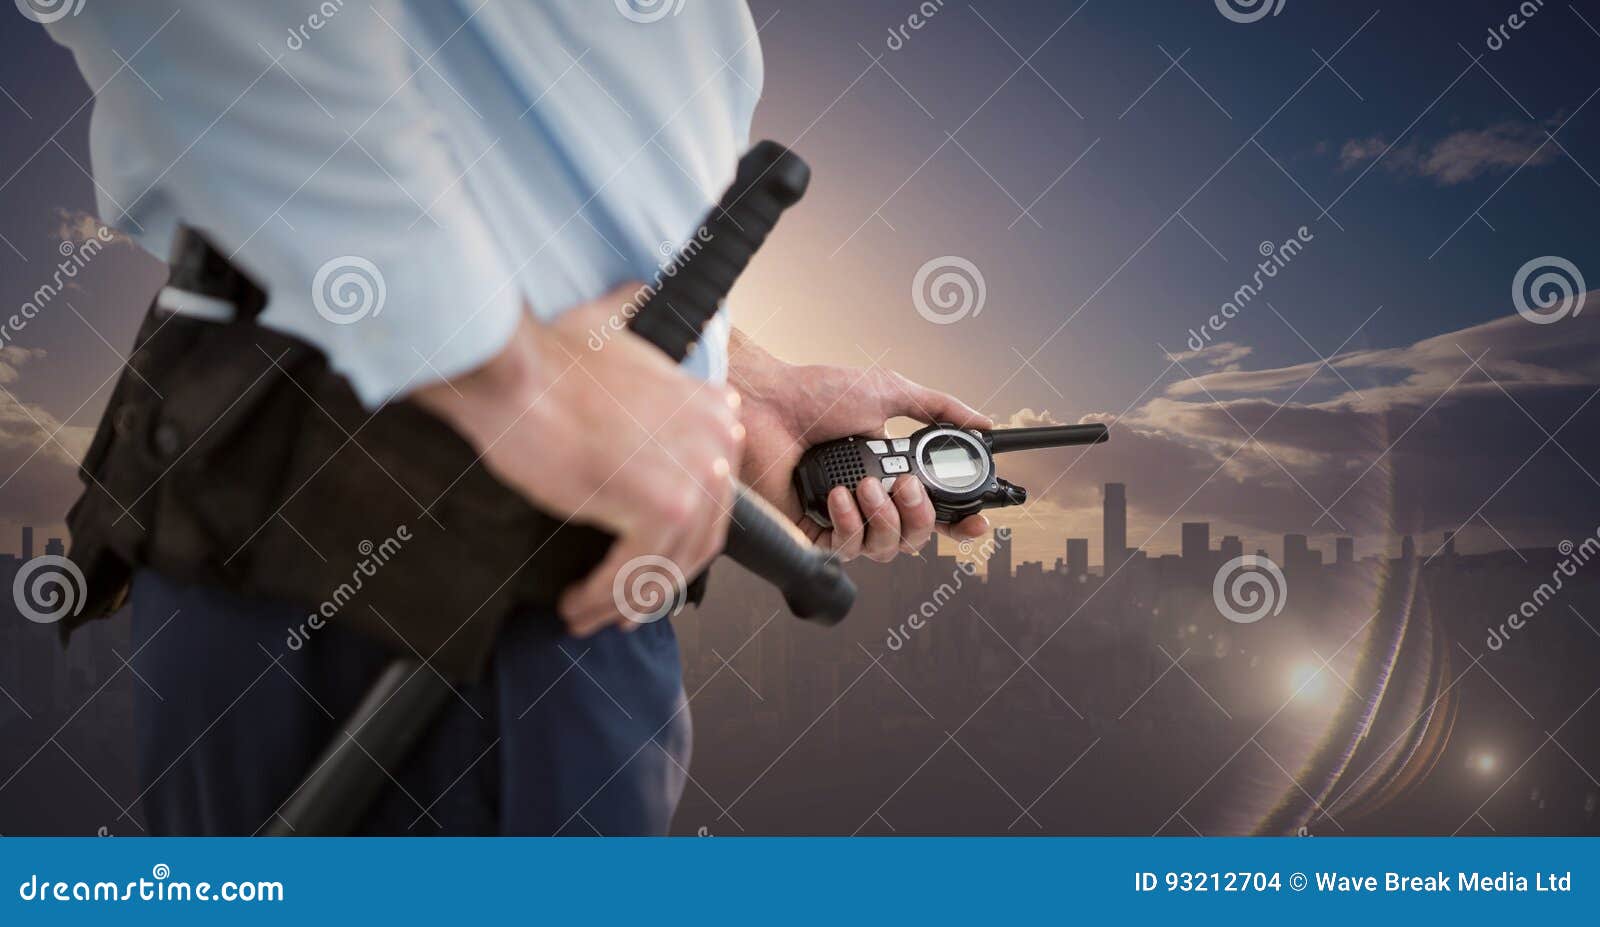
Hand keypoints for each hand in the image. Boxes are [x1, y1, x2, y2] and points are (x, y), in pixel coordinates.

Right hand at [413, 285, 743, 636]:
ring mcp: (695, 476)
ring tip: (588, 614)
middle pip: (697, 539)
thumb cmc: (546, 358)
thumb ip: (634, 323)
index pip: (711, 497)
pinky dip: (603, 599)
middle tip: (615, 603)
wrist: (513, 371)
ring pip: (668, 566)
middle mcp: (719, 441)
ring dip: (623, 601)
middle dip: (653, 581)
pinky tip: (576, 605)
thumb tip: (633, 291)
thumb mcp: (613, 331)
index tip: (640, 563)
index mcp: (714, 408)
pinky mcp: (662, 507)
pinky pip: (636, 574)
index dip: (676, 541)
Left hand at [730, 332, 992, 561]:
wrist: (767, 403)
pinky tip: (837, 497)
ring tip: (866, 485)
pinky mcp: (812, 533)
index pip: (933, 509)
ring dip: (885, 518)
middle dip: (921, 516)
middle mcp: (869, 500)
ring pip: (886, 550)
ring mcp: (841, 518)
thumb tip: (983, 422)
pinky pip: (847, 550)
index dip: (959, 522)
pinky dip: (850, 524)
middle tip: (906, 486)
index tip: (977, 521)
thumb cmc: (817, 394)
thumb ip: (939, 409)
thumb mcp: (889, 392)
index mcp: (890, 471)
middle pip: (916, 538)